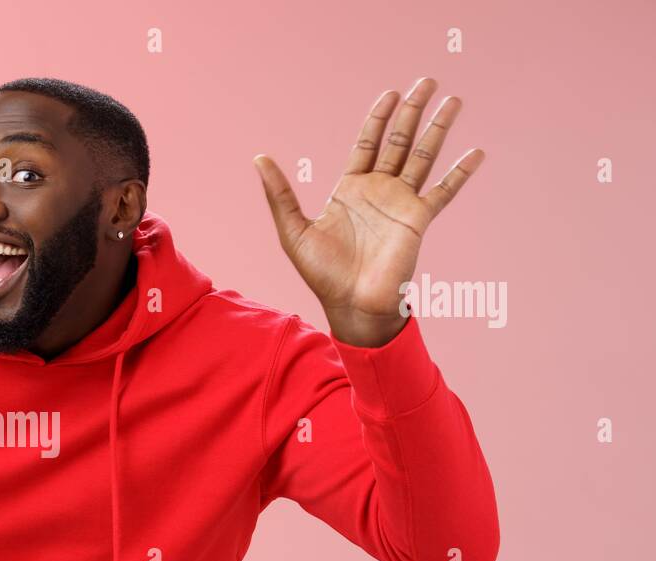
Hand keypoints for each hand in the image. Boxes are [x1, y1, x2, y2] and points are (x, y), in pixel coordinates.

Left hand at [253, 77, 483, 346]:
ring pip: (424, 156)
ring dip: (439, 129)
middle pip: (399, 141)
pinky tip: (477, 152)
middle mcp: (379, 191)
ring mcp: (401, 204)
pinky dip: (461, 173)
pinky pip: (444, 191)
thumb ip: (280, 194)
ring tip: (454, 101)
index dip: (379, 118)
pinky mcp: (419, 220)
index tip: (390, 93)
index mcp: (350, 190)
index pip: (367, 143)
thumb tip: (259, 158)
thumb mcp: (293, 230)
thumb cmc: (322, 274)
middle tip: (427, 80)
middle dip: (412, 111)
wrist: (351, 305)